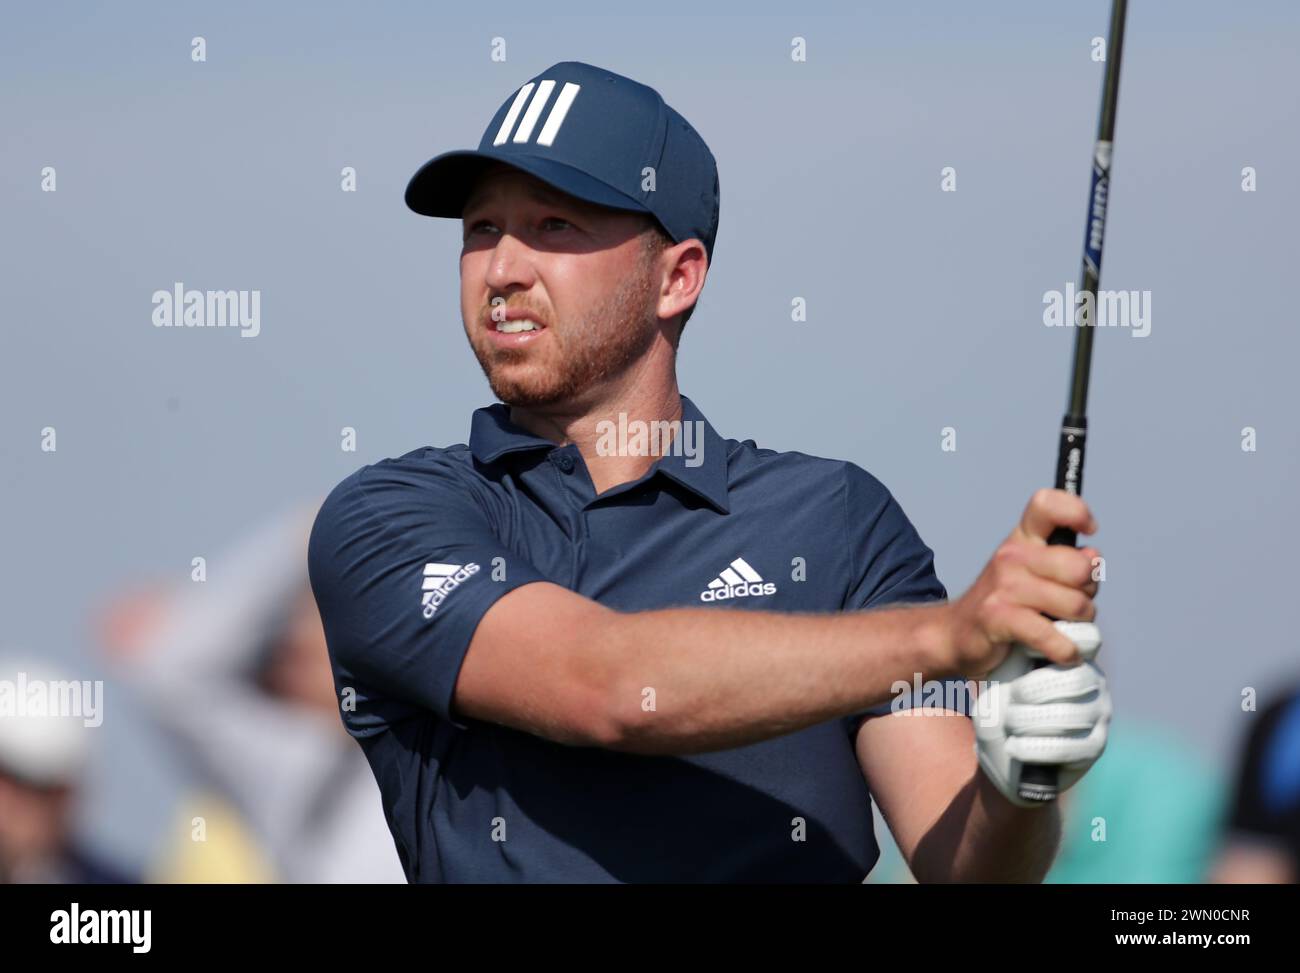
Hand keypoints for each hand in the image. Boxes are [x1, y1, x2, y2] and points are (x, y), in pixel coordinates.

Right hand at [943, 489, 1100, 677]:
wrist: (956, 635)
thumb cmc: (1005, 605)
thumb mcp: (1034, 574)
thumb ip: (1067, 563)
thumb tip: (1093, 557)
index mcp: (1022, 539)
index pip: (1047, 505)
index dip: (1076, 512)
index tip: (1088, 531)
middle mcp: (1011, 556)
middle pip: (1079, 568)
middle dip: (1088, 593)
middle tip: (1072, 604)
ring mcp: (1004, 586)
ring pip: (1074, 606)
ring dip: (1079, 626)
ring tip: (1061, 626)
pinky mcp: (999, 617)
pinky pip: (1053, 636)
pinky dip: (1066, 650)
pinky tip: (1062, 651)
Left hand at [973, 620, 1111, 807]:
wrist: (998, 739)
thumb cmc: (999, 694)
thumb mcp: (1006, 665)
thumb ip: (1025, 643)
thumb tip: (1036, 621)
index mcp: (1076, 654)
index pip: (1086, 638)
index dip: (1053, 643)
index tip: (1020, 651)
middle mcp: (1094, 680)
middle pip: (1074, 680)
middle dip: (1032, 690)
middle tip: (1010, 696)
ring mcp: (1099, 713)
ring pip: (1068, 716)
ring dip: (1027, 720)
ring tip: (1008, 722)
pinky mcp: (1095, 746)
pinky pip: (1067, 748)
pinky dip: (1032, 748)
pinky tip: (1014, 746)